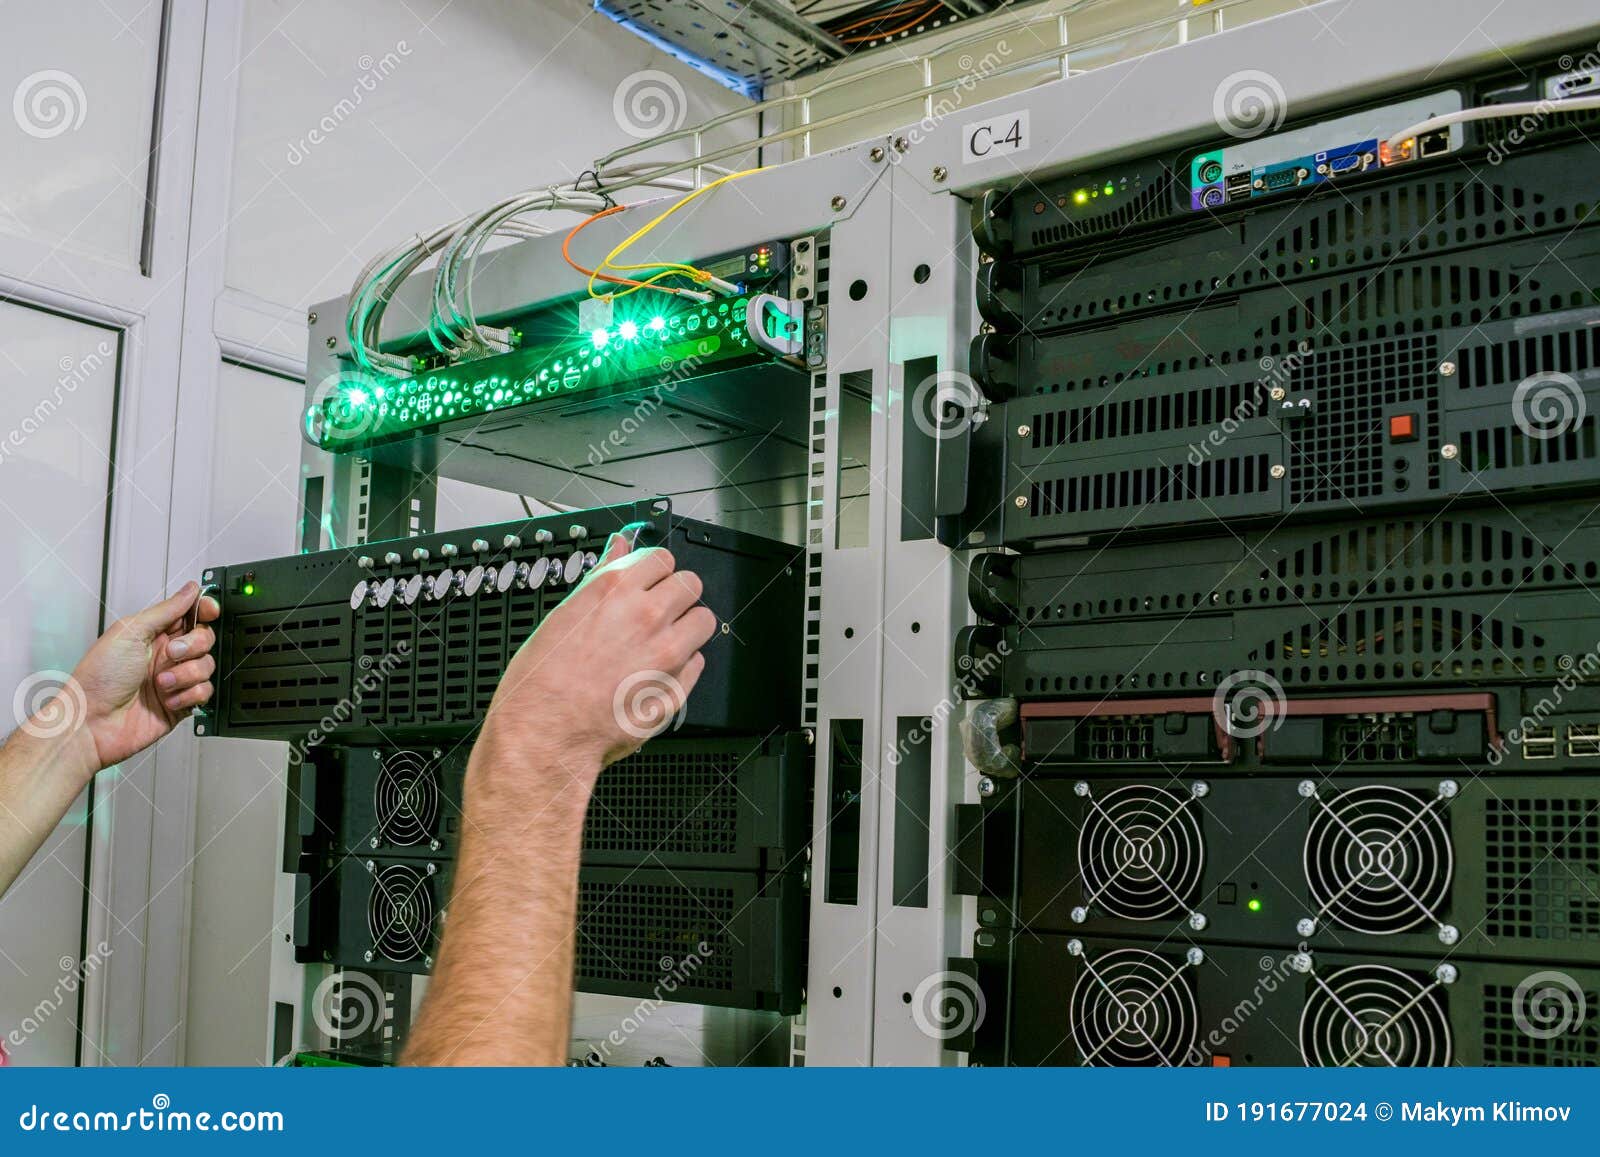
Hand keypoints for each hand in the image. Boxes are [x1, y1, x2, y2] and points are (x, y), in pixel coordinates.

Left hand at [66, 581, 219, 772]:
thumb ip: (165, 610)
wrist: (93, 722)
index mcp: (153, 634)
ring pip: (207, 666)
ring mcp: (175, 679)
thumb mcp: (129, 632)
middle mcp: (166, 655)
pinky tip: (167, 699)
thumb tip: (190, 590)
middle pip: (205, 638)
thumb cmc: (99, 678)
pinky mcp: (182, 703)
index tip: (209, 610)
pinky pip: (205, 693)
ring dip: (186, 674)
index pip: (190, 614)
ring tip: (160, 682)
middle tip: (171, 654)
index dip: (204, 609)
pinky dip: (188, 695)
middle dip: (193, 645)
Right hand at [481, 533, 716, 789]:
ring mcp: (666, 654)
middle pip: (690, 584)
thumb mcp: (564, 614)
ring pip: (704, 621)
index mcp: (617, 591)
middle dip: (676, 593)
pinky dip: (684, 664)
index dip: (655, 569)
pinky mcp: (675, 688)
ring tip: (664, 639)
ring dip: (688, 625)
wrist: (544, 734)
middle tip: (658, 609)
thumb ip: (602, 576)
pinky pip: (697, 663)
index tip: (648, 579)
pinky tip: (658, 670)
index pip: (661, 557)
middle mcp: (647, 617)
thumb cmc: (542, 680)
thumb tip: (619, 548)